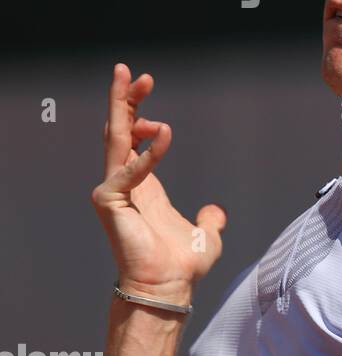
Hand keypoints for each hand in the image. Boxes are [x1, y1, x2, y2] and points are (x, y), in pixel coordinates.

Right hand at [90, 64, 226, 307]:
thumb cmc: (182, 264)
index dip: (138, 112)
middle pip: (119, 130)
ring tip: (134, 79)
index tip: (149, 89)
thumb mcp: (206, 234)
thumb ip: (210, 220)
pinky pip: (128, 170)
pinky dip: (146, 154)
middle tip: (131, 71)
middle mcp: (126, 182)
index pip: (133, 139)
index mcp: (144, 185)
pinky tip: (166, 134)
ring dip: (124, 107)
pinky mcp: (110, 202)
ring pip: (114, 139)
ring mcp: (114, 190)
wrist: (170, 285)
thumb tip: (217, 213)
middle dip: (124, 99)